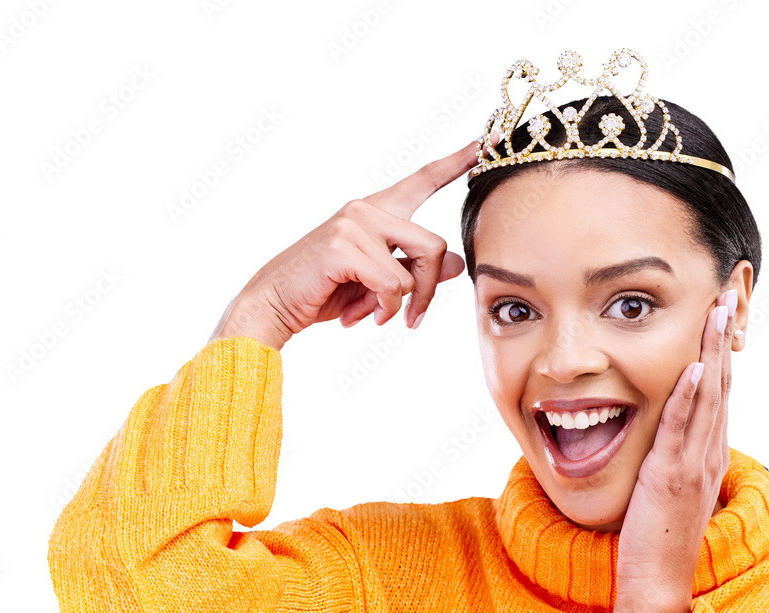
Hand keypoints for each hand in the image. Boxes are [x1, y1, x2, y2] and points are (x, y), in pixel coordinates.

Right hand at [211, 133, 496, 348]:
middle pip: (435, 245)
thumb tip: (456, 263)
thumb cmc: (324, 291)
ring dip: (406, 304)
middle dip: (430, 290)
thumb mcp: (378, 282)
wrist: (274, 305)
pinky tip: (361, 316)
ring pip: (417, 268)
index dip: (460, 160)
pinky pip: (394, 285)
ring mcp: (354, 223)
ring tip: (381, 317)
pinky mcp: (343, 246)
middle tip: (412, 318)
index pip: (425, 179)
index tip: (494, 138)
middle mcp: (367, 209)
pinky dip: (385, 309)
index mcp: (376, 211)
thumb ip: (415, 269)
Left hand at [612, 289, 737, 612]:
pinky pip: (683, 430)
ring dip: (714, 351)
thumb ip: (673, 455)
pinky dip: (690, 396)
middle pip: (722, 383)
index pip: (718, 390)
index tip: (722, 313)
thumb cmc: (658, 537)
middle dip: (724, 336)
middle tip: (729, 292)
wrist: (658, 581)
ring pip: (709, 398)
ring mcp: (694, 465)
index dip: (721, 349)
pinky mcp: (672, 478)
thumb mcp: (669, 487)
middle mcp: (709, 453)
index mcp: (708, 453)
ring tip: (719, 311)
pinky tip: (696, 366)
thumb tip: (665, 429)